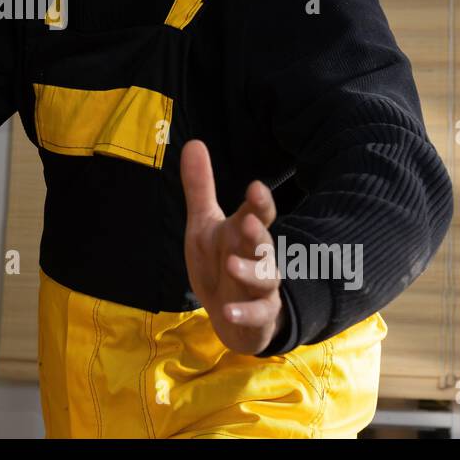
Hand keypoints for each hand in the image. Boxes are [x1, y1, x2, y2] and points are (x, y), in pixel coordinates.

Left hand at [181, 139, 284, 355]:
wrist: (231, 315)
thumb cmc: (220, 264)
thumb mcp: (204, 225)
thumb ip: (200, 188)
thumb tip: (193, 142)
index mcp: (244, 234)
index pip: (258, 214)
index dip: (259, 202)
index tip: (255, 187)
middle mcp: (257, 259)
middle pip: (264, 244)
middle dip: (258, 233)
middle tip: (249, 221)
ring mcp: (260, 289)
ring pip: (266, 279)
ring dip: (251, 272)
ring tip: (232, 265)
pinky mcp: (258, 317)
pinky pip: (256, 315)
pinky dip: (244, 313)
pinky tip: (228, 311)